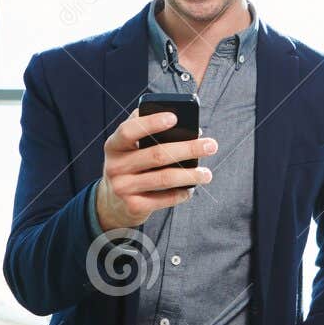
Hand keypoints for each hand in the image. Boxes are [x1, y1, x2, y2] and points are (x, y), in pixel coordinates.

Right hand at [96, 109, 216, 231]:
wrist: (112, 203)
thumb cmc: (130, 167)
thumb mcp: (129, 149)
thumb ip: (148, 133)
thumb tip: (191, 129)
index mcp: (113, 146)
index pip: (129, 130)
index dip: (151, 123)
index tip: (174, 118)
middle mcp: (114, 166)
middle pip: (156, 155)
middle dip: (188, 149)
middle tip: (211, 145)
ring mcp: (122, 188)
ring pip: (164, 178)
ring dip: (190, 175)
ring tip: (207, 174)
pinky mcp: (133, 206)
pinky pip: (164, 199)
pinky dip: (181, 193)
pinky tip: (190, 190)